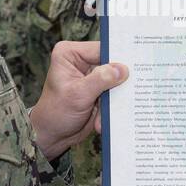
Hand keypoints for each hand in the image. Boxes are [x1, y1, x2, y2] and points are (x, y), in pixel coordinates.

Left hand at [29, 41, 126, 159]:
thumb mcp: (78, 95)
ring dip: (114, 98)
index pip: (101, 49)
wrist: (53, 135)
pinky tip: (101, 120)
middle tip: (125, 93)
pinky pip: (114, 93)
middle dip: (118, 81)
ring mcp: (91, 75)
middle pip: (111, 64)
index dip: (117, 58)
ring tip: (104, 112)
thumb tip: (122, 69)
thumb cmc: (56, 113)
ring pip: (115, 81)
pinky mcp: (98, 89)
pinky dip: (112, 106)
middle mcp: (81, 61)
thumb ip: (100, 80)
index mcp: (70, 53)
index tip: (133, 68)